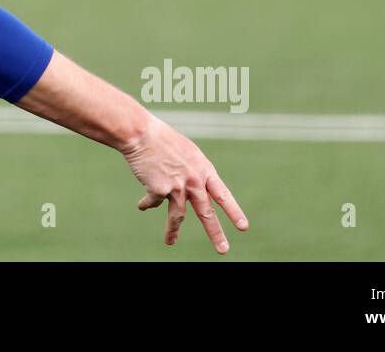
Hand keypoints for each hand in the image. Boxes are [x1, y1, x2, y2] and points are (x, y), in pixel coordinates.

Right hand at [118, 114, 248, 253]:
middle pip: (206, 213)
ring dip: (172, 231)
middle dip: (215, 233)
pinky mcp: (159, 190)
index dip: (233, 212)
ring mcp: (177, 187)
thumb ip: (193, 173)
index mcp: (203, 170)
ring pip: (178, 216)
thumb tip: (192, 192)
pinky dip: (146, 204)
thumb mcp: (187, 153)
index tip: (243, 227)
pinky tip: (142, 205)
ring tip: (170, 242)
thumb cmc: (162, 140)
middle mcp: (194, 181)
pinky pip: (152, 203)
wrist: (141, 134)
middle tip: (223, 249)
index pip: (223, 195)